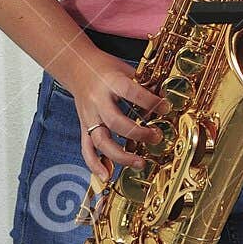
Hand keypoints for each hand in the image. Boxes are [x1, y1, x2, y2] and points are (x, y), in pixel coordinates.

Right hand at [68, 49, 170, 182]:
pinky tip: (106, 176)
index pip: (130, 92)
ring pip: (101, 140)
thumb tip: (165, 98)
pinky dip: (95, 164)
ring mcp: (89, 116)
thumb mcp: (126, 69)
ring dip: (120, 155)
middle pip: (115, 122)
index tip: (166, 107)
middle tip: (156, 137)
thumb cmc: (105, 68)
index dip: (149, 101)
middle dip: (137, 133)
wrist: (76, 66)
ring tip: (140, 163)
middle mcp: (97, 101)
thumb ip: (142, 85)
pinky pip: (86, 148)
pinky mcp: (84, 126)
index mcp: (110, 82)